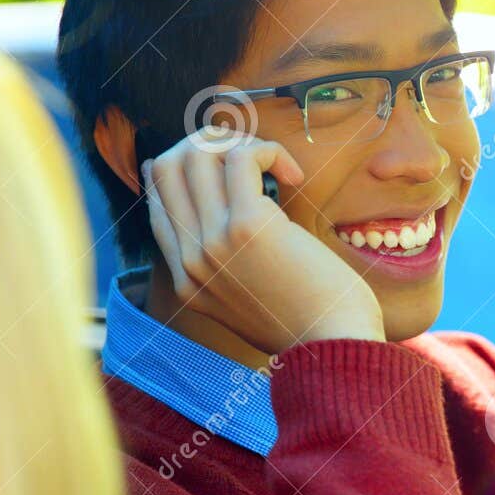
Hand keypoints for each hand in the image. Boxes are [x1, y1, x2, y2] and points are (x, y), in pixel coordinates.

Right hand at [144, 128, 383, 351]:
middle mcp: (190, 260)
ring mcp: (212, 243)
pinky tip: (294, 176)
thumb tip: (240, 217)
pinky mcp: (247, 227)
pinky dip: (269, 151)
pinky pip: (242, 158)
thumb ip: (234, 268)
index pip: (158, 199)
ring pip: (198, 155)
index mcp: (187, 280)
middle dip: (210, 144)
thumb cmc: (313, 323)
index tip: (232, 163)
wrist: (335, 350)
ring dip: (242, 144)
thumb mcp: (255, 303)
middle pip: (168, 167)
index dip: (190, 166)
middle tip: (254, 157)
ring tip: (277, 166)